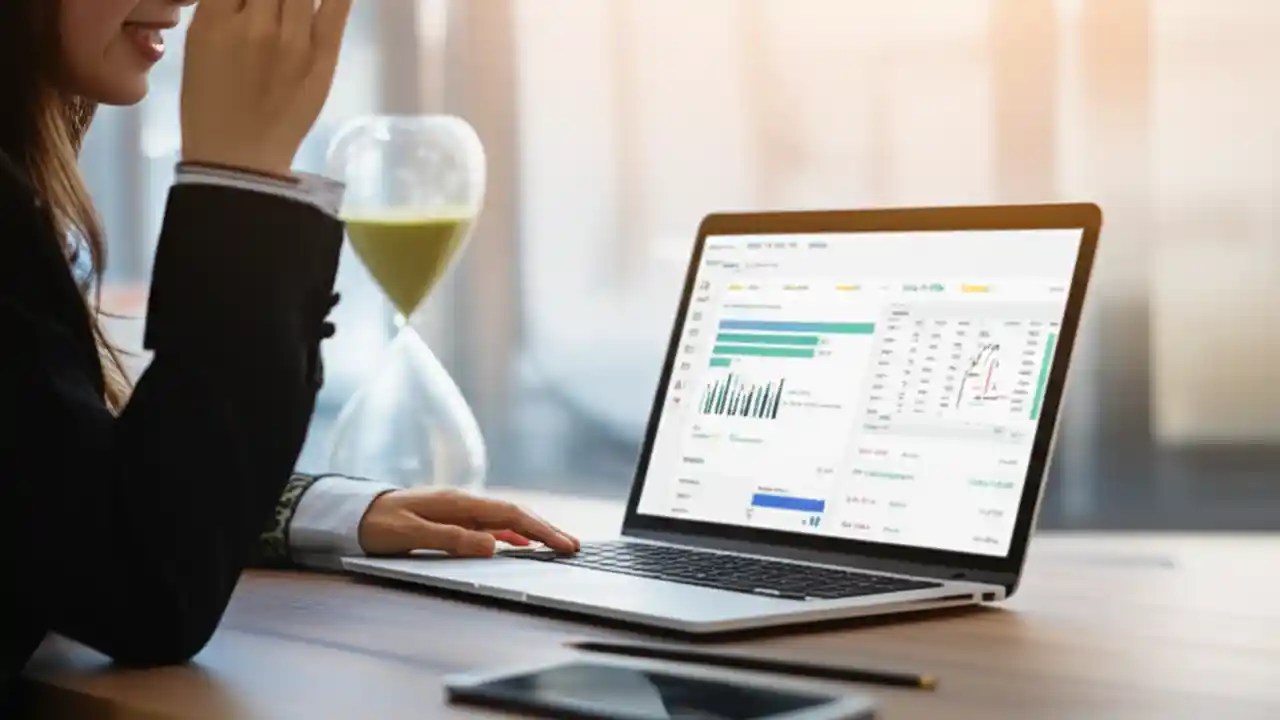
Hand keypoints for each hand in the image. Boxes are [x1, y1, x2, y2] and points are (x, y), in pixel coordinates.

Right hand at [180, 0, 353, 176]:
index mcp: (214, 19)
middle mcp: (254, 22)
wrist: (238, 157)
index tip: (253, 0)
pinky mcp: (322, 57)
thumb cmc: (210, 103)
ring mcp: (291, 39)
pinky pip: (336, 7)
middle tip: (275, 5)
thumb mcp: (199, 42)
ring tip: (293, 7)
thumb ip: (221, 5)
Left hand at [357, 489, 581, 557]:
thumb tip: (493, 546)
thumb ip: (452, 539)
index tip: (564, 545)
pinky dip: (513, 534)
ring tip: (557, 545)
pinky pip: (491, 526)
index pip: (512, 516)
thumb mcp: (411, 534)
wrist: (355, 512)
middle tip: (573, 547)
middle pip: (516, 515)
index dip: (541, 530)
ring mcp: (461, 510)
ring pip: (506, 521)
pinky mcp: (454, 519)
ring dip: (533, 532)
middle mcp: (465, 503)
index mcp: (460, 503)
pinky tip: (521, 544)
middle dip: (547, 529)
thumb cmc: (379, 523)